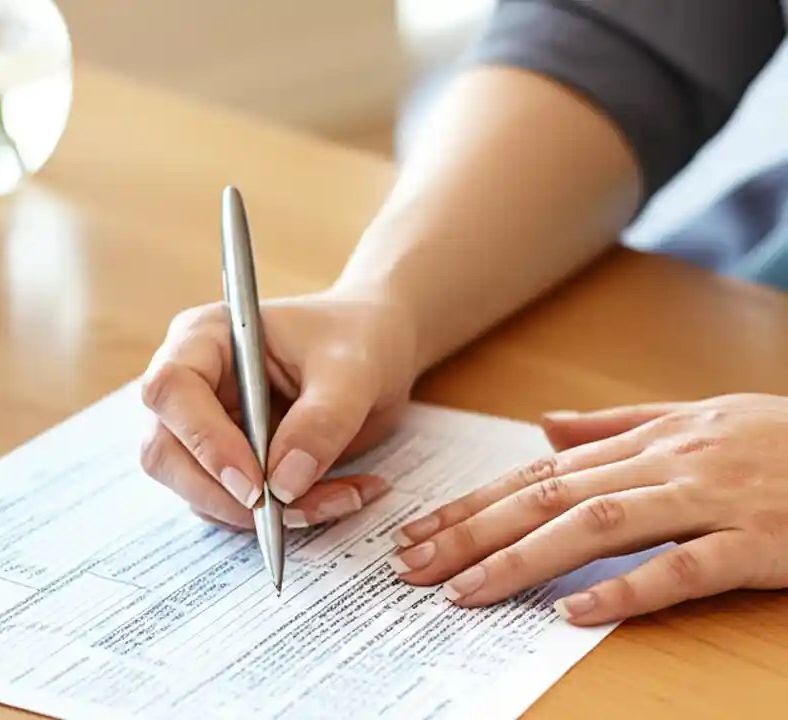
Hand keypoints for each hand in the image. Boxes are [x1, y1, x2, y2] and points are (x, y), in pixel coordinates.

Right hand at [139, 293, 415, 529]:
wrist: (379, 353)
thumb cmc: (357, 340)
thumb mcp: (353, 372)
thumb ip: (322, 421)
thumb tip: (284, 485)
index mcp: (204, 339)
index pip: (172, 390)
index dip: (203, 441)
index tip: (255, 485)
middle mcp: (190, 385)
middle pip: (164, 452)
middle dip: (223, 495)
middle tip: (286, 513)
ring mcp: (201, 429)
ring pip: (197, 491)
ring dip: (263, 514)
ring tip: (342, 496)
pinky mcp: (224, 465)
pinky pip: (234, 506)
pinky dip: (286, 516)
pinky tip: (340, 495)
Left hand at [388, 394, 787, 624]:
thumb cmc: (786, 440)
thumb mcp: (701, 417)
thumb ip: (618, 425)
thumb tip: (543, 426)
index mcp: (649, 440)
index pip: (538, 473)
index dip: (472, 503)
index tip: (417, 531)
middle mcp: (667, 463)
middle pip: (548, 497)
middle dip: (471, 532)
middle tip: (412, 567)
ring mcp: (712, 500)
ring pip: (597, 525)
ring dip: (523, 558)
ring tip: (466, 591)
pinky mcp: (758, 541)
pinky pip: (682, 569)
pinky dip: (625, 590)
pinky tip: (573, 612)